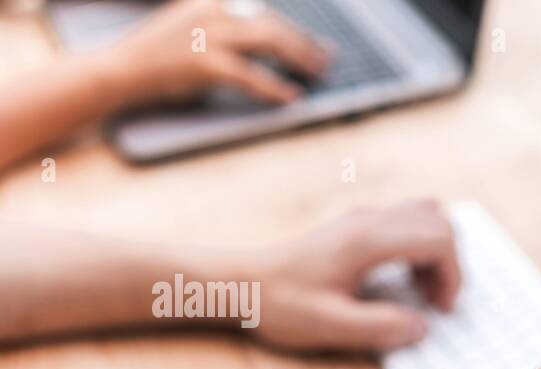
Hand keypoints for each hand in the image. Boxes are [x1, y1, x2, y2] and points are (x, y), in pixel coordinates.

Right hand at [94, 0, 332, 107]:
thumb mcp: (194, 25)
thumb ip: (227, 26)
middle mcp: (216, 10)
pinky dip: (275, 88)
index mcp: (214, 0)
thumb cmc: (160, 53)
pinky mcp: (208, 64)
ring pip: (270, 42)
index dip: (294, 29)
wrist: (123, 67)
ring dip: (299, 59)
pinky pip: (252, 76)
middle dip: (304, 43)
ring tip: (318, 74)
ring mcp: (211, 35)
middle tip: (326, 60)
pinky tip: (291, 97)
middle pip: (273, 24)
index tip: (316, 42)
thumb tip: (266, 40)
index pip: (265, 11)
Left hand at [247, 200, 460, 351]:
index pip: (438, 239)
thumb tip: (421, 328)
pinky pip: (406, 221)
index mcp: (367, 240)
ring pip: (425, 214)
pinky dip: (419, 246)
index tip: (442, 308)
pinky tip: (402, 278)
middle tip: (436, 301)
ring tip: (423, 289)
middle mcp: (368, 220)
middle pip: (438, 220)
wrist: (241, 284)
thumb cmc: (280, 304)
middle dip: (450, 262)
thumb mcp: (329, 326)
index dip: (452, 275)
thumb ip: (379, 327)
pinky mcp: (355, 225)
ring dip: (437, 250)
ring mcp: (362, 218)